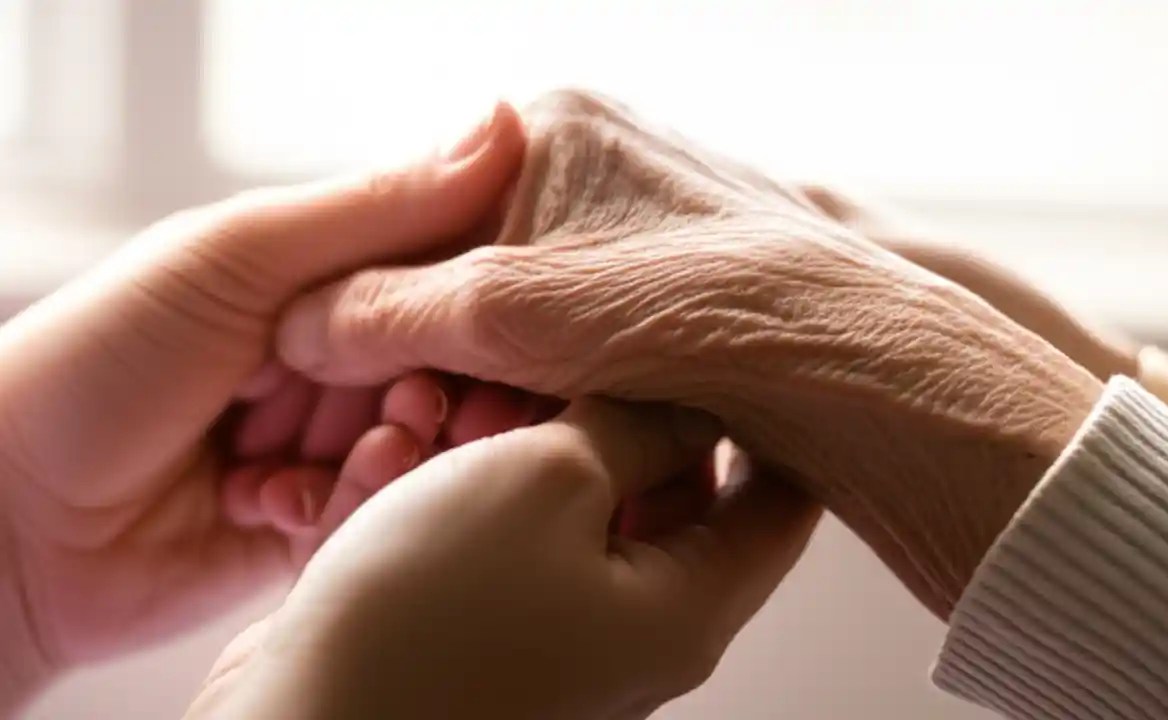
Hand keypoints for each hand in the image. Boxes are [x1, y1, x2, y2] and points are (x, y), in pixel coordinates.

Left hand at [0, 103, 524, 702]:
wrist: (5, 516)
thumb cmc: (100, 359)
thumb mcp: (241, 256)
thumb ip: (377, 209)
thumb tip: (503, 128)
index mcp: (320, 281)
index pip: (441, 277)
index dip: (477, 300)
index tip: (499, 321)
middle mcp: (330, 359)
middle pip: (443, 368)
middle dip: (440, 386)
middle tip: (409, 403)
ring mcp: (321, 444)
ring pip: (424, 447)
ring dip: (400, 452)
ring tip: (358, 453)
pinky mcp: (314, 526)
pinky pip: (379, 517)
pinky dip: (351, 509)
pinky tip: (284, 502)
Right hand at [185, 400, 819, 719]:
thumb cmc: (426, 620)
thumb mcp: (547, 482)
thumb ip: (630, 428)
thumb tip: (681, 400)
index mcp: (683, 607)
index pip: (777, 503)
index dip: (765, 417)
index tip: (730, 343)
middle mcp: (626, 628)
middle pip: (654, 492)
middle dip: (597, 411)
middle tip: (544, 353)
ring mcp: (542, 633)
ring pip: (550, 504)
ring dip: (496, 439)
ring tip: (435, 396)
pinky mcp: (463, 631)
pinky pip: (475, 538)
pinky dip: (437, 487)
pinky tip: (384, 451)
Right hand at [274, 90, 1103, 618]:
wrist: (850, 353)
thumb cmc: (688, 313)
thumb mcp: (506, 314)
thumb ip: (382, 313)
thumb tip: (295, 325)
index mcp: (545, 124)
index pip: (412, 219)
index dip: (373, 307)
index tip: (350, 381)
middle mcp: (597, 149)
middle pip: (472, 262)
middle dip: (449, 345)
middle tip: (436, 420)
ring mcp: (645, 207)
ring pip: (529, 299)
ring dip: (504, 367)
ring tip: (506, 428)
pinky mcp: (681, 265)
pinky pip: (587, 318)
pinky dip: (562, 370)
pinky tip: (569, 417)